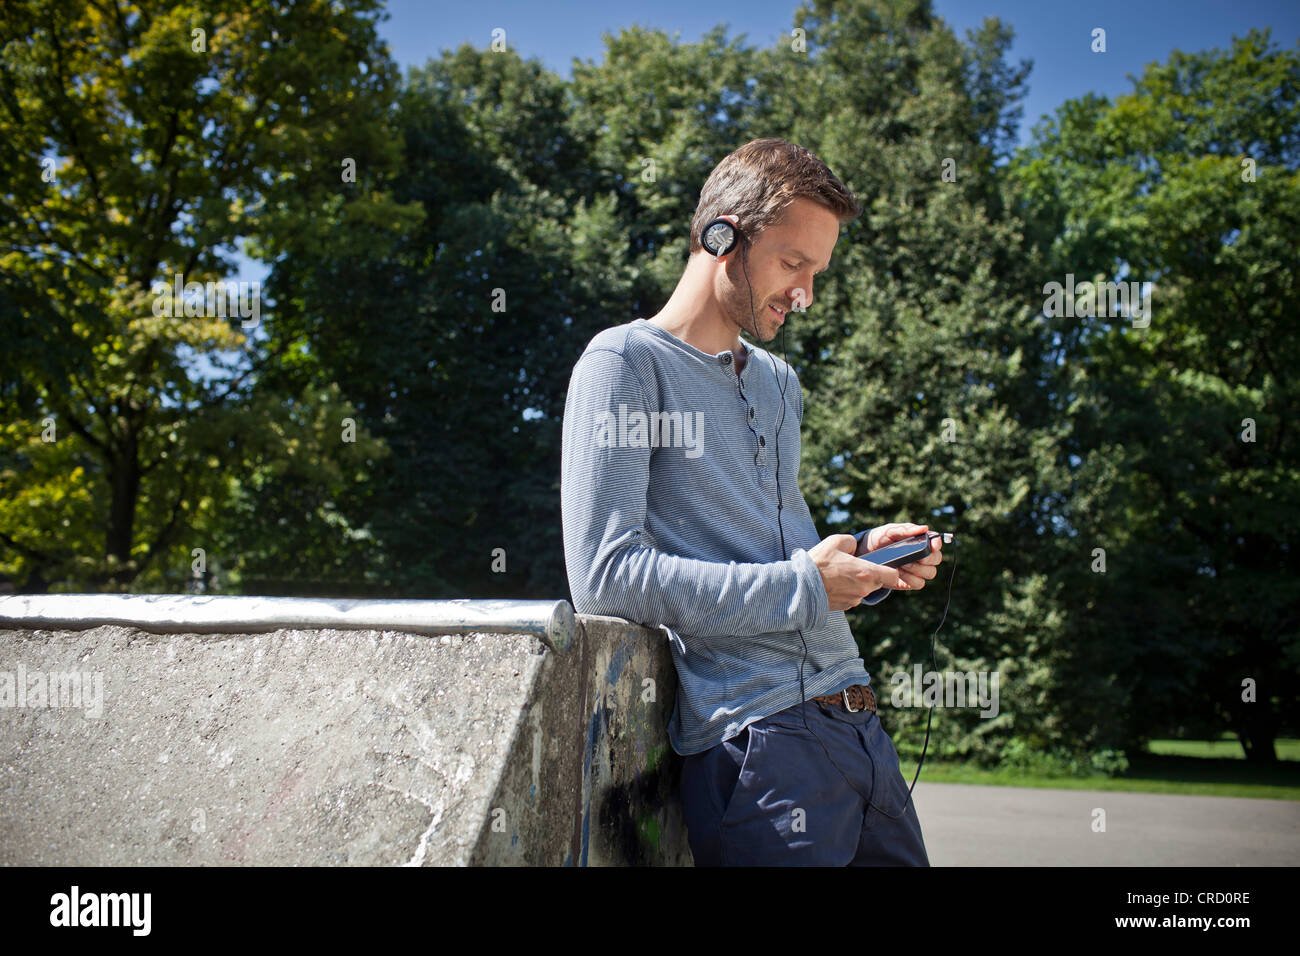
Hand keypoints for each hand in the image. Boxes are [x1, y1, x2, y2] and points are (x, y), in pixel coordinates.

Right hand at [809, 533, 926, 611]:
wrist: (800, 586)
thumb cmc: (819, 563)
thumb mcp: (835, 541)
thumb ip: (852, 542)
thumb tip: (855, 546)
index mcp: (868, 573)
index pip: (894, 576)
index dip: (893, 571)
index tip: (887, 567)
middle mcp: (864, 589)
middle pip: (877, 582)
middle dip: (869, 574)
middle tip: (852, 566)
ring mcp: (855, 600)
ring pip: (863, 590)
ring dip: (856, 583)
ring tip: (838, 574)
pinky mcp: (844, 607)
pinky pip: (851, 597)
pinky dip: (846, 591)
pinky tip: (833, 584)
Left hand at [863, 523, 942, 592]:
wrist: (866, 555)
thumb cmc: (880, 539)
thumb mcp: (889, 531)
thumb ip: (905, 529)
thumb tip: (924, 528)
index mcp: (921, 540)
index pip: (937, 542)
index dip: (937, 544)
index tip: (932, 546)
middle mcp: (923, 555)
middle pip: (936, 559)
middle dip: (926, 559)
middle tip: (911, 557)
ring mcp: (918, 570)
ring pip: (930, 573)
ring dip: (916, 569)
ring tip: (901, 564)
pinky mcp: (911, 582)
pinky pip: (919, 583)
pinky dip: (909, 579)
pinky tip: (898, 573)